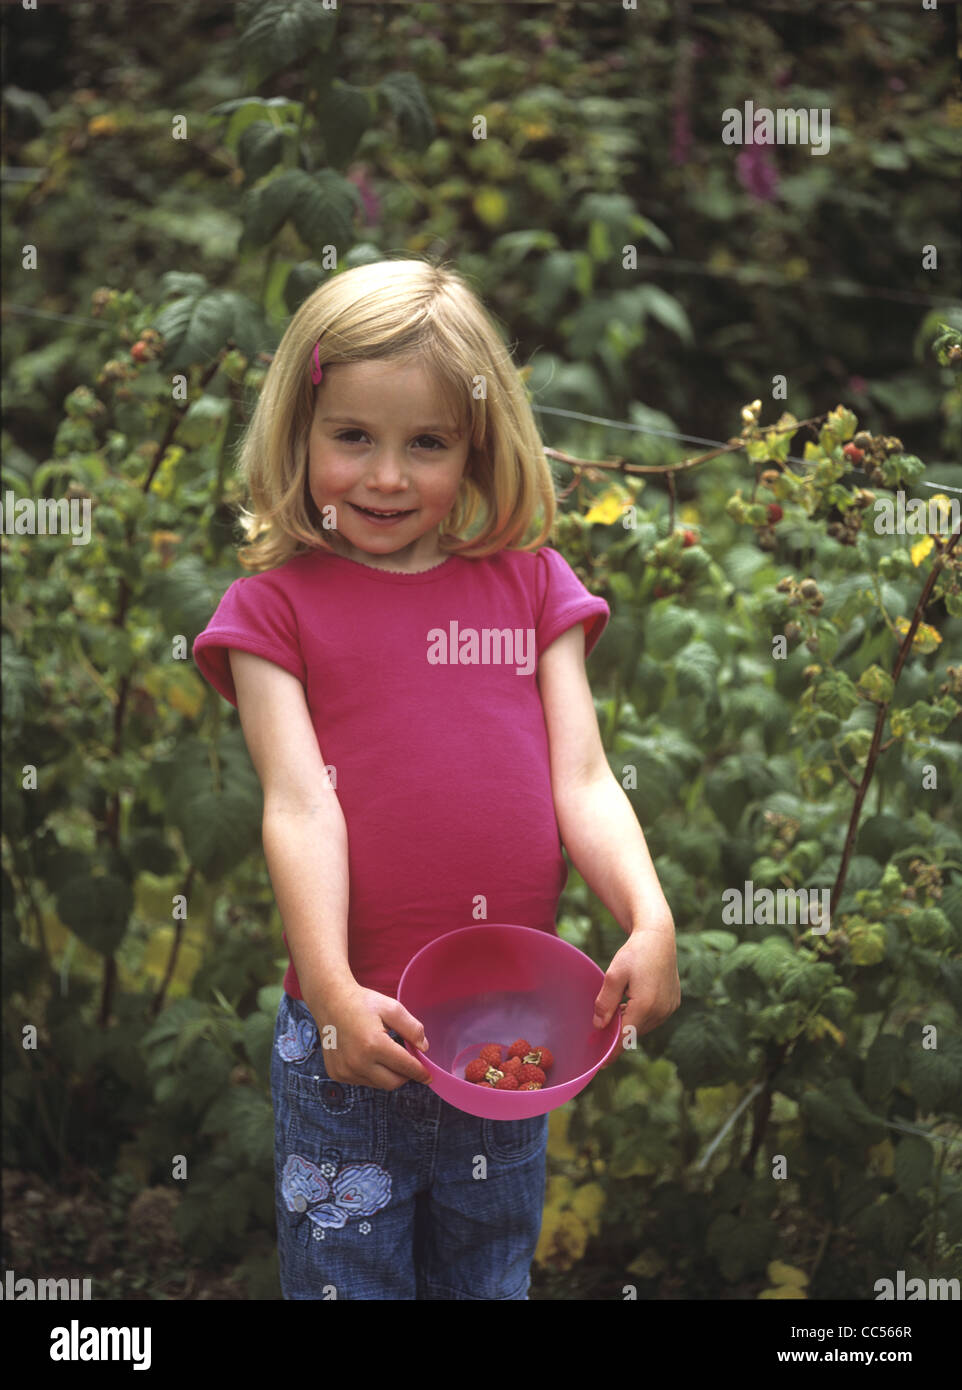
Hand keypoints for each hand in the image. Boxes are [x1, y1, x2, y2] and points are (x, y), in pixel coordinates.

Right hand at [305, 982, 432, 1090]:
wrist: (331, 1002)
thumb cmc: (363, 1003)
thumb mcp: (392, 1008)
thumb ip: (412, 1028)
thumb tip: (424, 1048)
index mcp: (374, 1045)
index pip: (405, 1067)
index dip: (420, 1072)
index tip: (428, 1077)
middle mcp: (358, 1062)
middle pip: (393, 1082)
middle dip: (405, 1075)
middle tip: (409, 1063)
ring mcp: (345, 1070)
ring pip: (378, 1084)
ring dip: (387, 1074)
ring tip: (385, 1054)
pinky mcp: (337, 1074)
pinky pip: (363, 1081)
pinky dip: (372, 1074)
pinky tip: (369, 1057)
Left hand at [592, 927, 680, 1068]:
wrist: (658, 937)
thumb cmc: (634, 953)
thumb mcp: (614, 975)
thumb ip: (605, 1003)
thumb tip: (599, 1026)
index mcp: (645, 1005)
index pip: (625, 1037)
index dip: (612, 1051)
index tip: (601, 1064)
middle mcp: (661, 1011)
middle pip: (634, 1032)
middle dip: (619, 1032)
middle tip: (602, 1026)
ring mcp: (669, 1008)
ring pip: (643, 1026)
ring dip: (630, 1022)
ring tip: (618, 1007)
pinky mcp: (673, 1003)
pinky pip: (653, 1018)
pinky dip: (641, 1015)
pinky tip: (631, 1002)